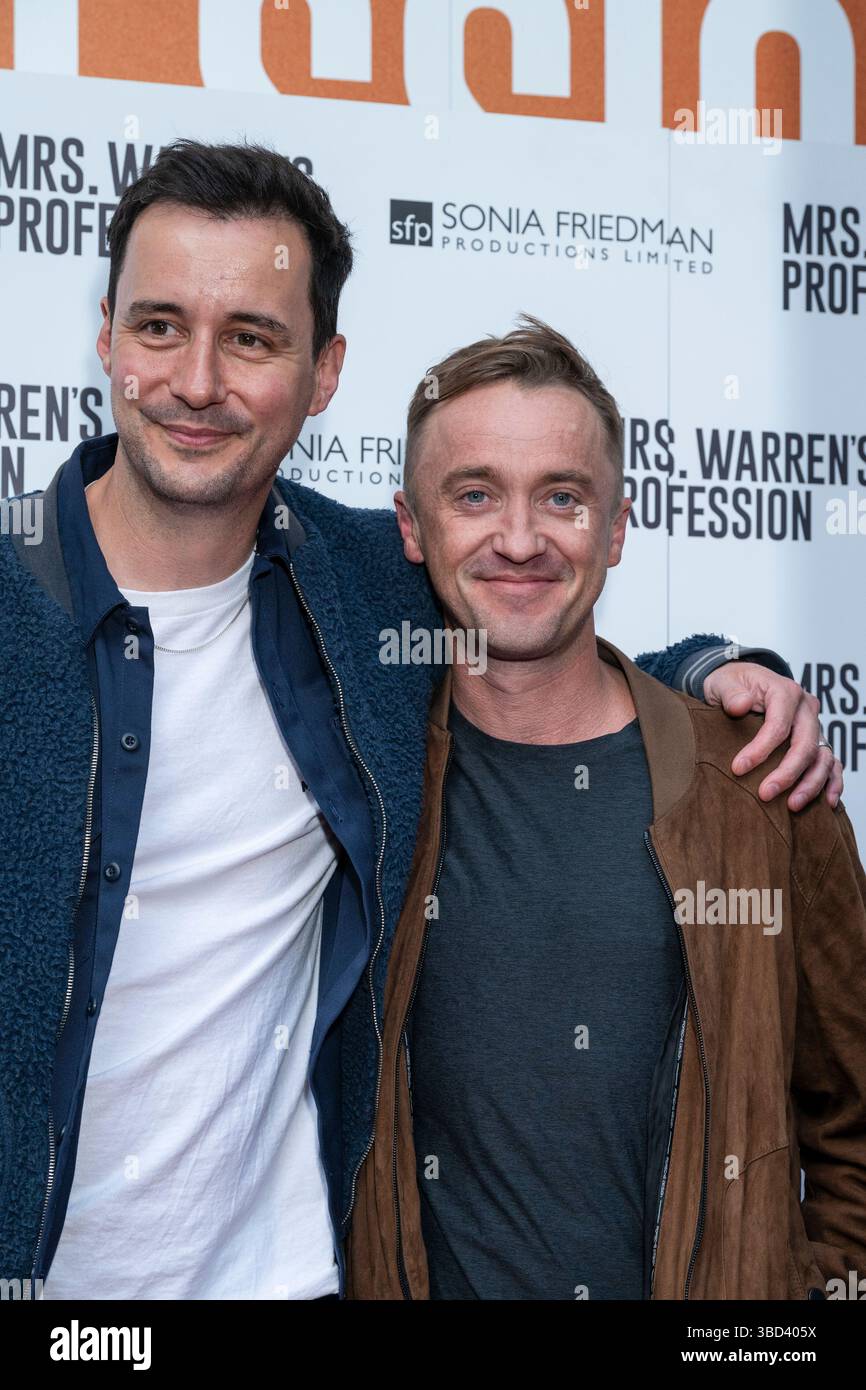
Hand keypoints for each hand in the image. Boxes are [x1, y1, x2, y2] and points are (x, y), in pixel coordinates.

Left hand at [702, 662, 842, 809]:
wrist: (742, 682)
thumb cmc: (731, 683)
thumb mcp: (723, 683)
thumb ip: (731, 694)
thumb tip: (741, 705)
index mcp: (785, 691)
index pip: (779, 725)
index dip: (760, 750)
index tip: (738, 769)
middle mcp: (806, 708)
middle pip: (805, 745)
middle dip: (787, 773)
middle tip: (765, 794)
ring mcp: (814, 725)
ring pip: (823, 758)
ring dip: (811, 784)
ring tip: (792, 806)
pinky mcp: (816, 740)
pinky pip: (832, 763)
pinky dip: (832, 782)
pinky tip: (827, 803)